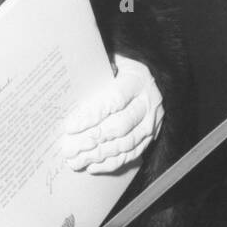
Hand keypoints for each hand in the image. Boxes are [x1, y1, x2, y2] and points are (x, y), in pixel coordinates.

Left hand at [61, 53, 163, 173]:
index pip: (113, 101)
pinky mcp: (151, 137)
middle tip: (68, 149)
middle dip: (91, 140)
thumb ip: (100, 66)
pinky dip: (112, 163)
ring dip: (98, 155)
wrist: (157, 79)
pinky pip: (132, 155)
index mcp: (137, 81)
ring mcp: (151, 123)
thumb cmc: (128, 68)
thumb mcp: (118, 60)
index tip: (70, 127)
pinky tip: (92, 166)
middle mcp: (147, 104)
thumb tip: (74, 74)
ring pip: (124, 144)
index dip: (91, 116)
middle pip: (119, 127)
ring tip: (75, 161)